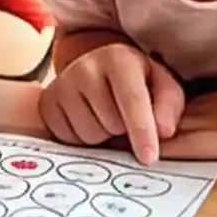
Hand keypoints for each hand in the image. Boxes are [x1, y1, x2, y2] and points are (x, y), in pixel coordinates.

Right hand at [39, 42, 184, 164]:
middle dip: (122, 131)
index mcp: (119, 58)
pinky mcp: (47, 102)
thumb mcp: (163, 87)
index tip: (149, 158)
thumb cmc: (139, 83)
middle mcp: (85, 66)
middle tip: (124, 118)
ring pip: (88, 134)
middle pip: (110, 124)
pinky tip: (88, 120)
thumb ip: (169, 107)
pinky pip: (67, 138)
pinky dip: (81, 137)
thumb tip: (163, 131)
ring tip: (105, 117)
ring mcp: (61, 83)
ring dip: (102, 135)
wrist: (100, 72)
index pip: (131, 100)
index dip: (142, 131)